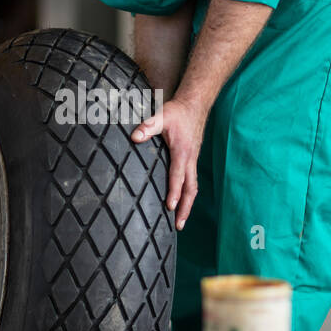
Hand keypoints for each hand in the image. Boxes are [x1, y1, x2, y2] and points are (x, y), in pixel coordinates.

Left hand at [131, 96, 206, 229]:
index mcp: (182, 152)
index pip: (178, 177)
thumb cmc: (178, 112)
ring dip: (188, 205)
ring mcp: (193, 160)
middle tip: (179, 225)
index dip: (174, 193)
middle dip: (185, 208)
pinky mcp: (192, 159)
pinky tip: (182, 201)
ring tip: (181, 221)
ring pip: (193, 187)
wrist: (195, 104)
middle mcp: (190, 159)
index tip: (169, 208)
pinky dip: (188, 194)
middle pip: (191, 189)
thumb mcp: (162, 116)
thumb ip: (148, 126)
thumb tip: (135, 137)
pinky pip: (192, 181)